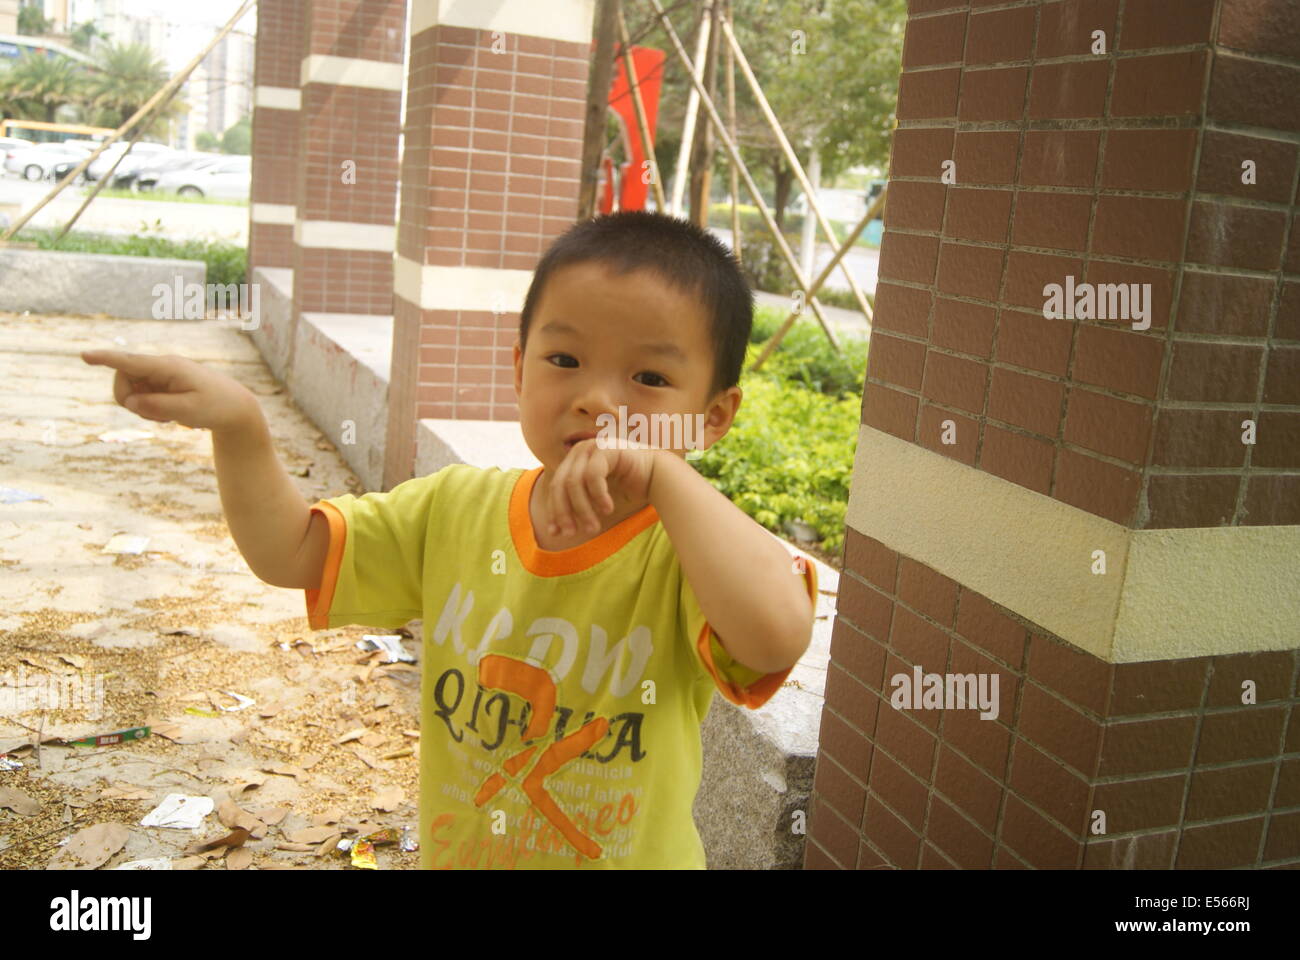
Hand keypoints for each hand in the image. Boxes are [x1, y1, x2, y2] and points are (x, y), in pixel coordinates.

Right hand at [80, 349, 259, 433]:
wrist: (234, 407)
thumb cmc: (216, 407)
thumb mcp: (189, 411)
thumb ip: (158, 407)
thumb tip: (131, 402)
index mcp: (169, 367)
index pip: (131, 362)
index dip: (106, 359)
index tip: (84, 355)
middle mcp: (160, 366)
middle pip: (122, 380)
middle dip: (129, 401)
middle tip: (159, 417)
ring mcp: (159, 375)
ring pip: (128, 391)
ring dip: (141, 408)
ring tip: (169, 415)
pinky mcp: (159, 384)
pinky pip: (139, 397)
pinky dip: (148, 409)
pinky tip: (169, 414)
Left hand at [546, 438, 661, 536]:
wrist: (658, 476)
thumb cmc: (627, 489)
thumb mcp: (595, 502)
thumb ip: (576, 511)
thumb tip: (552, 532)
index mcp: (574, 460)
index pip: (555, 487)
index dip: (554, 511)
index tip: (555, 533)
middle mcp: (580, 450)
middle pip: (560, 485)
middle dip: (564, 512)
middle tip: (572, 533)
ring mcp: (593, 446)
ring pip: (574, 483)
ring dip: (582, 509)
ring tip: (593, 528)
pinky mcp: (607, 448)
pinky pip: (593, 476)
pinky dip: (598, 496)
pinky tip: (608, 510)